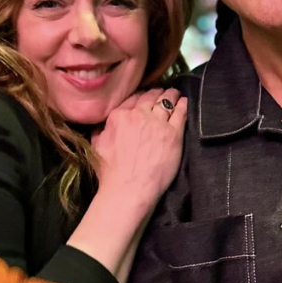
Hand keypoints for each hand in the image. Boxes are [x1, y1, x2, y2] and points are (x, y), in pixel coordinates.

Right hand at [91, 87, 187, 211]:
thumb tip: (103, 123)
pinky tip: (184, 101)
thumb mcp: (97, 146)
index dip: (142, 96)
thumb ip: (101, 129)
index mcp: (119, 116)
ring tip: (175, 94)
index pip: (134, 97)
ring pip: (166, 101)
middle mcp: (138, 115)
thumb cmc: (110, 173)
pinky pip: (180, 113)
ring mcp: (157, 123)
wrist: (128, 189)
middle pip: (151, 96)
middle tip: (163, 92)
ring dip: (171, 95)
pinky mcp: (173, 134)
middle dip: (157, 92)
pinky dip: (183, 105)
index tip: (146, 97)